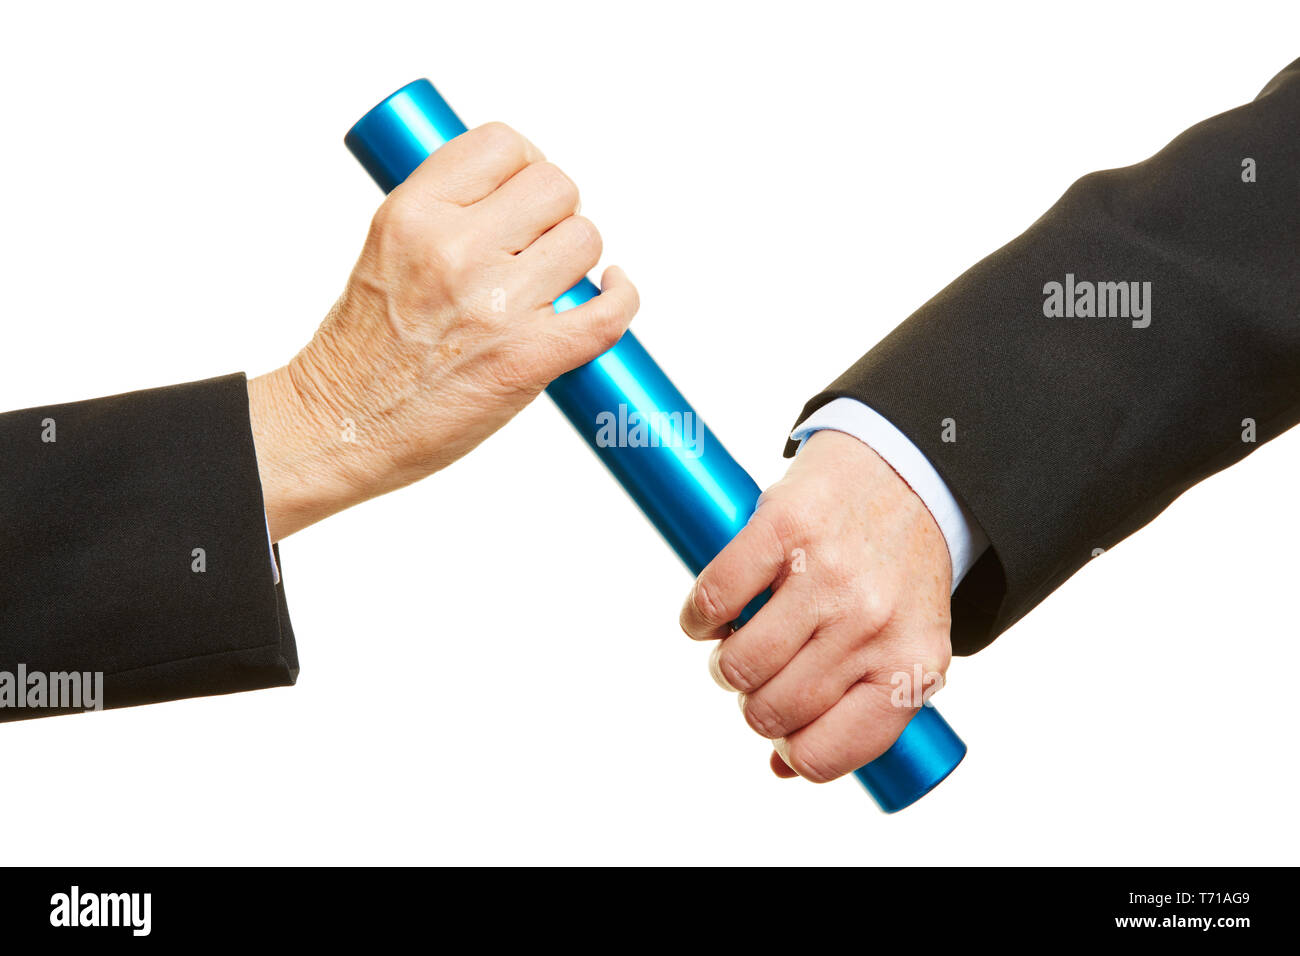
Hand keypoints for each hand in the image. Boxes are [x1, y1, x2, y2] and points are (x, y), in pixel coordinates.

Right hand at [247, 122, 637, 539]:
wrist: (342, 427)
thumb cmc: (364, 346)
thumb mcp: (386, 248)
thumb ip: (443, 212)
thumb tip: (517, 189)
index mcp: (414, 214)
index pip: (503, 145)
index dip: (525, 164)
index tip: (521, 193)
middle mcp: (455, 251)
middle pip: (556, 186)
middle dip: (555, 212)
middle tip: (536, 246)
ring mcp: (496, 306)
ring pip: (585, 239)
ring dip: (578, 258)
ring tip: (549, 284)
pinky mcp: (529, 358)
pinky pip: (609, 310)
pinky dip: (621, 297)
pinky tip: (611, 290)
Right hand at [679, 429, 952, 781]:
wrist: (909, 472)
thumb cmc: (898, 573)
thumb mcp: (903, 647)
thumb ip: (856, 710)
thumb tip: (780, 771)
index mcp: (909, 666)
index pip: (824, 754)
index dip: (789, 750)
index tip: (783, 727)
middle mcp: (872, 625)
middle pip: (770, 712)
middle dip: (751, 702)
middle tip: (762, 674)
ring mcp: (827, 575)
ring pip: (738, 665)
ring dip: (723, 662)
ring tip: (738, 641)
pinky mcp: (784, 527)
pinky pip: (714, 600)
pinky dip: (699, 617)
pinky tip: (712, 614)